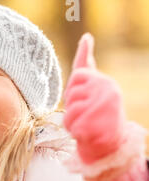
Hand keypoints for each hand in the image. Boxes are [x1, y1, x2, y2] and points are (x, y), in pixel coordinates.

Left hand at [63, 33, 125, 163]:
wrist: (111, 144)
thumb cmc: (96, 112)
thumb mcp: (93, 85)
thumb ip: (86, 63)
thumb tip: (86, 37)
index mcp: (105, 82)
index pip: (77, 74)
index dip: (74, 88)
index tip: (85, 97)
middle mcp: (107, 92)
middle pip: (70, 94)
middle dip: (72, 106)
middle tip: (86, 114)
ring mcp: (102, 109)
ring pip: (69, 111)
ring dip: (72, 121)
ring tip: (86, 124)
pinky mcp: (95, 126)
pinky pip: (71, 126)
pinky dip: (74, 132)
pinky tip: (86, 133)